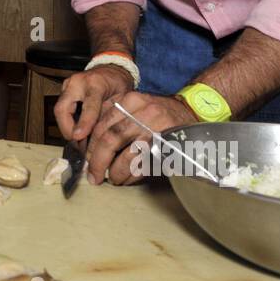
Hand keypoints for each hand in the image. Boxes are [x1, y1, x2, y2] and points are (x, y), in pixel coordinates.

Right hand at [53, 64, 134, 141]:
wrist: (111, 69)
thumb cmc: (117, 84)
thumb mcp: (121, 99)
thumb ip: (109, 115)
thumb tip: (101, 137)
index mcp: (96, 83)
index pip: (89, 105)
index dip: (84, 123)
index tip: (78, 137)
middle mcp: (77, 82)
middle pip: (62, 108)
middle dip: (67, 129)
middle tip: (77, 144)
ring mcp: (67, 85)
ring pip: (59, 110)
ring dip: (66, 128)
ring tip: (78, 142)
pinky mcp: (63, 90)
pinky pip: (61, 109)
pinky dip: (67, 122)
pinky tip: (77, 132)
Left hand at [81, 91, 198, 186]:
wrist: (192, 111)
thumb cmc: (158, 113)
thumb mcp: (136, 105)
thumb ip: (115, 118)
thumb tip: (91, 146)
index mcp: (130, 100)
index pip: (101, 124)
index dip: (91, 145)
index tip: (87, 159)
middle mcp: (142, 112)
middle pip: (111, 139)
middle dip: (98, 161)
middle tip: (93, 175)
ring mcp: (156, 129)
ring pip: (127, 155)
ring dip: (116, 172)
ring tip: (113, 180)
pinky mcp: (167, 145)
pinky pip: (144, 165)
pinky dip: (132, 176)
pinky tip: (127, 180)